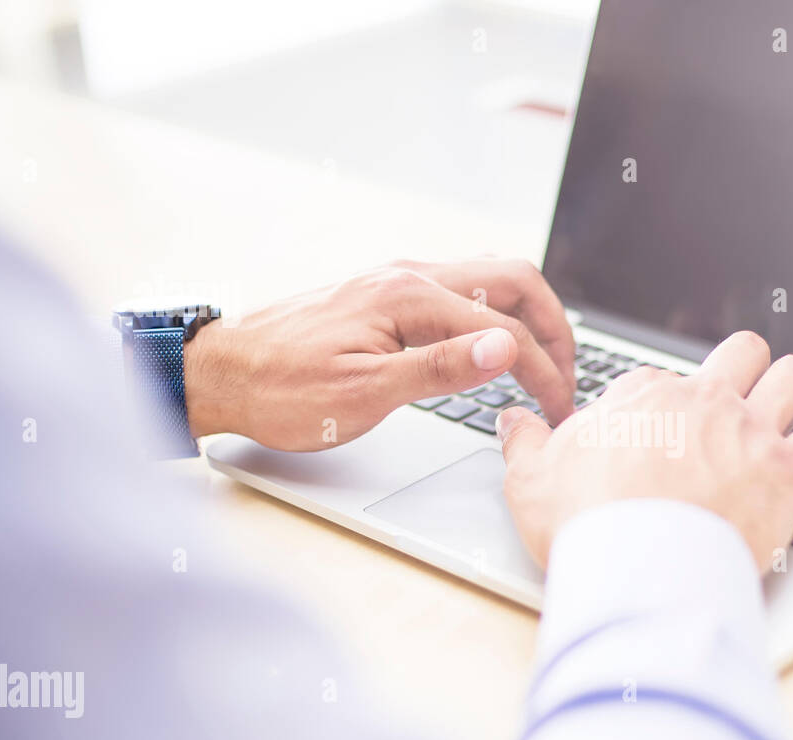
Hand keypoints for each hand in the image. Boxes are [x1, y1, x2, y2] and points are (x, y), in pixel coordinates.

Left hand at [184, 259, 575, 450]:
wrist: (223, 373)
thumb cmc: (282, 390)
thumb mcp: (363, 392)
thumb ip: (440, 368)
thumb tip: (505, 349)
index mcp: (409, 297)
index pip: (505, 331)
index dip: (544, 373)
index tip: (559, 411)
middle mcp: (410, 275)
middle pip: (515, 281)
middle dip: (555, 328)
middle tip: (569, 378)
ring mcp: (400, 281)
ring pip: (492, 280)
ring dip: (529, 316)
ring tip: (546, 363)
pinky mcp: (390, 295)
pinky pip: (465, 291)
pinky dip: (499, 315)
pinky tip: (498, 348)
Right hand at [497, 331, 792, 569]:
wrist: (638, 567)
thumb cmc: (585, 523)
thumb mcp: (530, 479)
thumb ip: (524, 443)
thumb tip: (511, 420)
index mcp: (644, 396)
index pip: (666, 377)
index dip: (666, 404)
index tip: (663, 432)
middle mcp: (702, 400)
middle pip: (741, 352)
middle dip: (743, 369)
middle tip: (736, 401)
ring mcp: (749, 430)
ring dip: (791, 391)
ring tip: (783, 415)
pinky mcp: (788, 469)